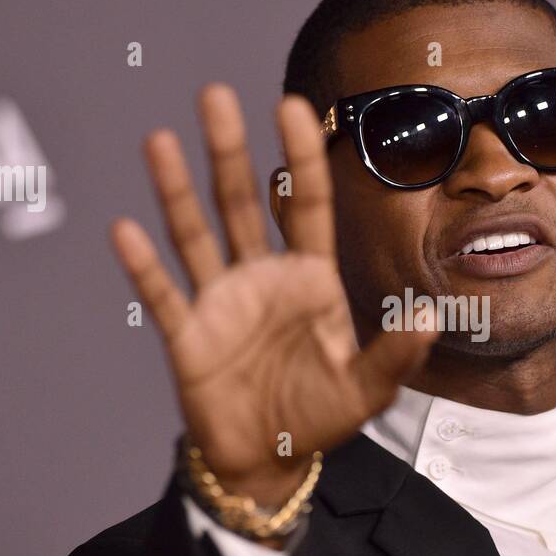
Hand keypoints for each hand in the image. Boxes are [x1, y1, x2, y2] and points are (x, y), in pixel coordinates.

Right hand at [111, 84, 437, 505]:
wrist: (268, 460)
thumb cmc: (319, 417)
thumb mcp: (368, 390)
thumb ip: (395, 353)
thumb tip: (429, 315)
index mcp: (311, 279)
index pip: (306, 204)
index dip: (300, 157)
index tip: (291, 105)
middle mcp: (263, 277)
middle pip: (241, 202)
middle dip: (229, 150)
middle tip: (215, 94)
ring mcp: (221, 301)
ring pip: (196, 233)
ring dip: (176, 189)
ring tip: (161, 140)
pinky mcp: (188, 334)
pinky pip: (163, 294)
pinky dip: (144, 266)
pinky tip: (126, 229)